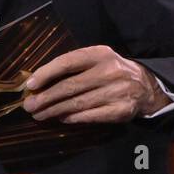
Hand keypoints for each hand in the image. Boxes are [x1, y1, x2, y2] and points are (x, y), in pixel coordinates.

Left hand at [22, 45, 168, 123]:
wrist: (145, 86)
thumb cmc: (110, 71)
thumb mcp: (95, 60)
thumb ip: (71, 67)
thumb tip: (38, 83)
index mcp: (100, 54)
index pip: (67, 62)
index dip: (46, 73)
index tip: (30, 85)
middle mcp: (110, 71)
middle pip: (70, 86)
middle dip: (45, 97)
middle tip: (29, 105)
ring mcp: (117, 91)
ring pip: (77, 103)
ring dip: (54, 110)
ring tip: (39, 115)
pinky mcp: (121, 110)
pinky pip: (90, 116)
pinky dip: (72, 118)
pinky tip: (61, 118)